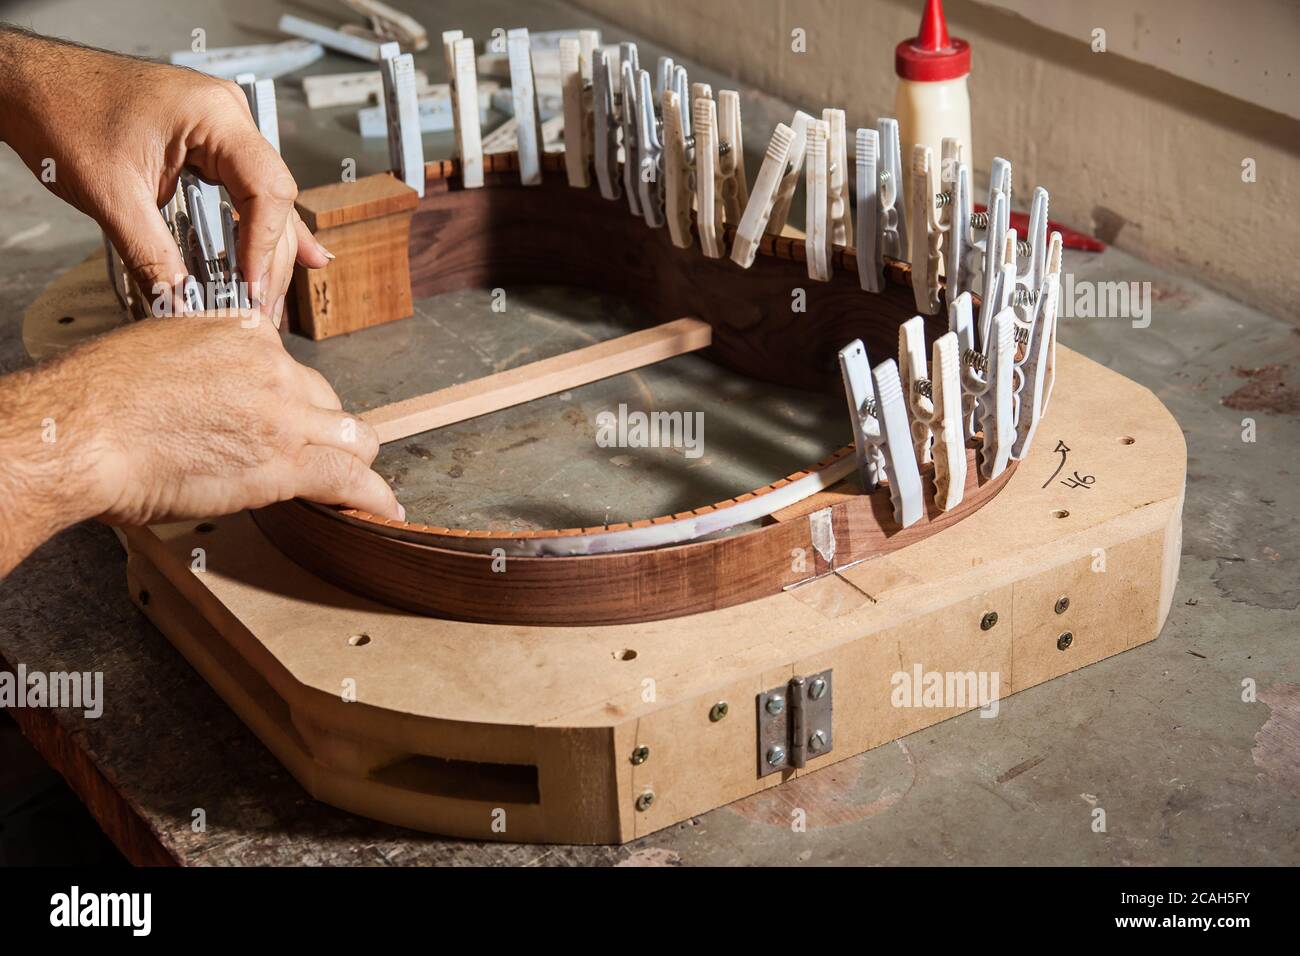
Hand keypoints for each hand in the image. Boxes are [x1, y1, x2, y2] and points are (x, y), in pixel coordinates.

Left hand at [0, 26, 329, 323]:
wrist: (29, 83)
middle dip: (266, 260)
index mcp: (216, 116)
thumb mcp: (110, 194)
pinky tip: (299, 255)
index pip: (268, 190)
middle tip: (259, 310)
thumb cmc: (62, 110)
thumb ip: (151, 254)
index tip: (248, 288)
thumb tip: (180, 304)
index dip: (263, 246)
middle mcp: (229, 119)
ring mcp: (221, 131)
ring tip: (264, 300)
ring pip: (262, 202)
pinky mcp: (207, 146)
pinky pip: (244, 193)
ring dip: (264, 253)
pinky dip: (259, 229)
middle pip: (272, 202)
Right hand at [0, 315, 401, 574]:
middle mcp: (272, 366)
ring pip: (349, 437)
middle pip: (324, 400)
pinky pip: (350, 479)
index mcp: (243, 332)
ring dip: (350, 462)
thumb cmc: (98, 401)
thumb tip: (214, 396)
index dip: (287, 400)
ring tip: (354, 486)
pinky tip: (384, 509)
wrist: (82, 433)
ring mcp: (284, 413)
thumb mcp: (160, 352)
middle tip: (307, 456)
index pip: (290, 368)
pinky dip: (373, 497)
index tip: (283, 418)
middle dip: (319, 429)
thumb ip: (204, 367)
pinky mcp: (286, 461)